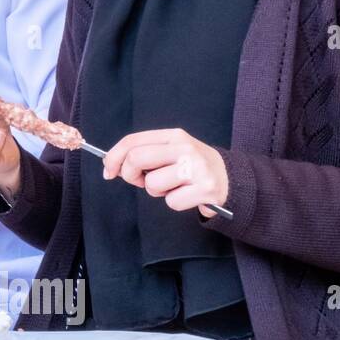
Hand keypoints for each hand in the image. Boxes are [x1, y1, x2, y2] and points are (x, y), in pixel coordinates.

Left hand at [101, 127, 228, 217]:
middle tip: (140, 181)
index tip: (108, 171)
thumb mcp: (172, 151)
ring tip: (174, 187)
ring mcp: (196, 168)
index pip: (132, 141)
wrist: (231, 179)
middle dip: (130, 175)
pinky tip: (188, 195)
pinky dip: (175, 203)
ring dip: (157, 192)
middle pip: (136, 158)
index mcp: (173, 136)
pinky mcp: (205, 188)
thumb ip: (145, 154)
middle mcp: (185, 148)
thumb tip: (112, 166)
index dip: (114, 157)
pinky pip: (172, 202)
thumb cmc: (192, 167)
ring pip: (152, 184)